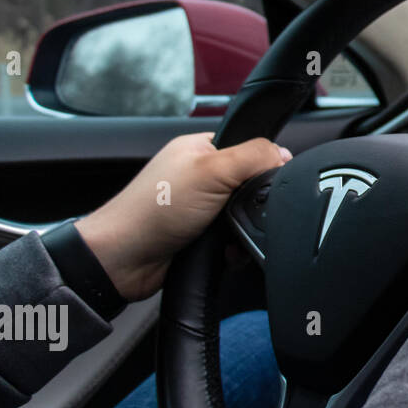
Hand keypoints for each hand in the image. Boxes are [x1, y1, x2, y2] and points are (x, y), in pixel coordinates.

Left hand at [74, 132, 289, 301]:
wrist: (123, 260)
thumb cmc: (153, 209)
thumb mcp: (211, 170)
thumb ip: (253, 156)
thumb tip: (284, 154)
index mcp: (200, 148)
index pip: (249, 147)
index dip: (264, 163)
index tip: (270, 179)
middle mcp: (200, 175)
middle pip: (251, 184)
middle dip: (254, 203)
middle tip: (242, 210)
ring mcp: (200, 206)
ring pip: (245, 214)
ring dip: (244, 229)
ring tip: (230, 236)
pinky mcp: (201, 235)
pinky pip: (235, 238)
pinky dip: (235, 247)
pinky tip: (225, 251)